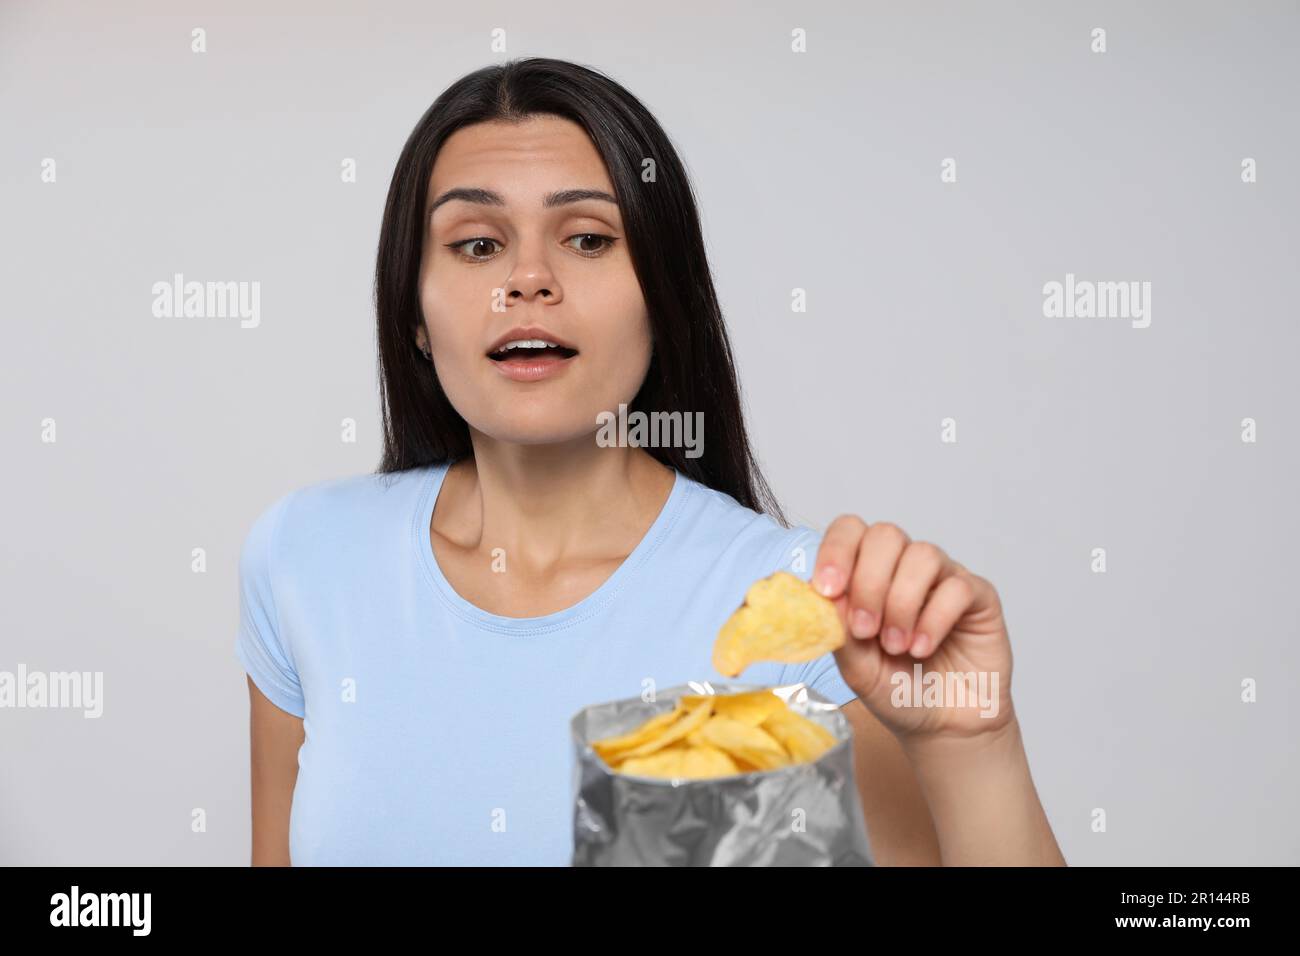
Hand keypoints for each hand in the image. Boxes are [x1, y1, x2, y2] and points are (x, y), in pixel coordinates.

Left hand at [812, 516, 1014, 744]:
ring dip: (902, 603)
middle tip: (865, 628)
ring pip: (922, 554)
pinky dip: (935, 618)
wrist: (942, 725)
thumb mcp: (856, 667)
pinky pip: (958, 586)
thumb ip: (839, 629)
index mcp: (867, 573)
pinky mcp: (978, 596)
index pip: (849, 532)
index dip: (836, 552)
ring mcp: (942, 578)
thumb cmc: (897, 689)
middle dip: (869, 582)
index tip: (828, 590)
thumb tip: (821, 594)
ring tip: (896, 646)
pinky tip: (923, 648)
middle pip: (885, 535)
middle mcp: (904, 567)